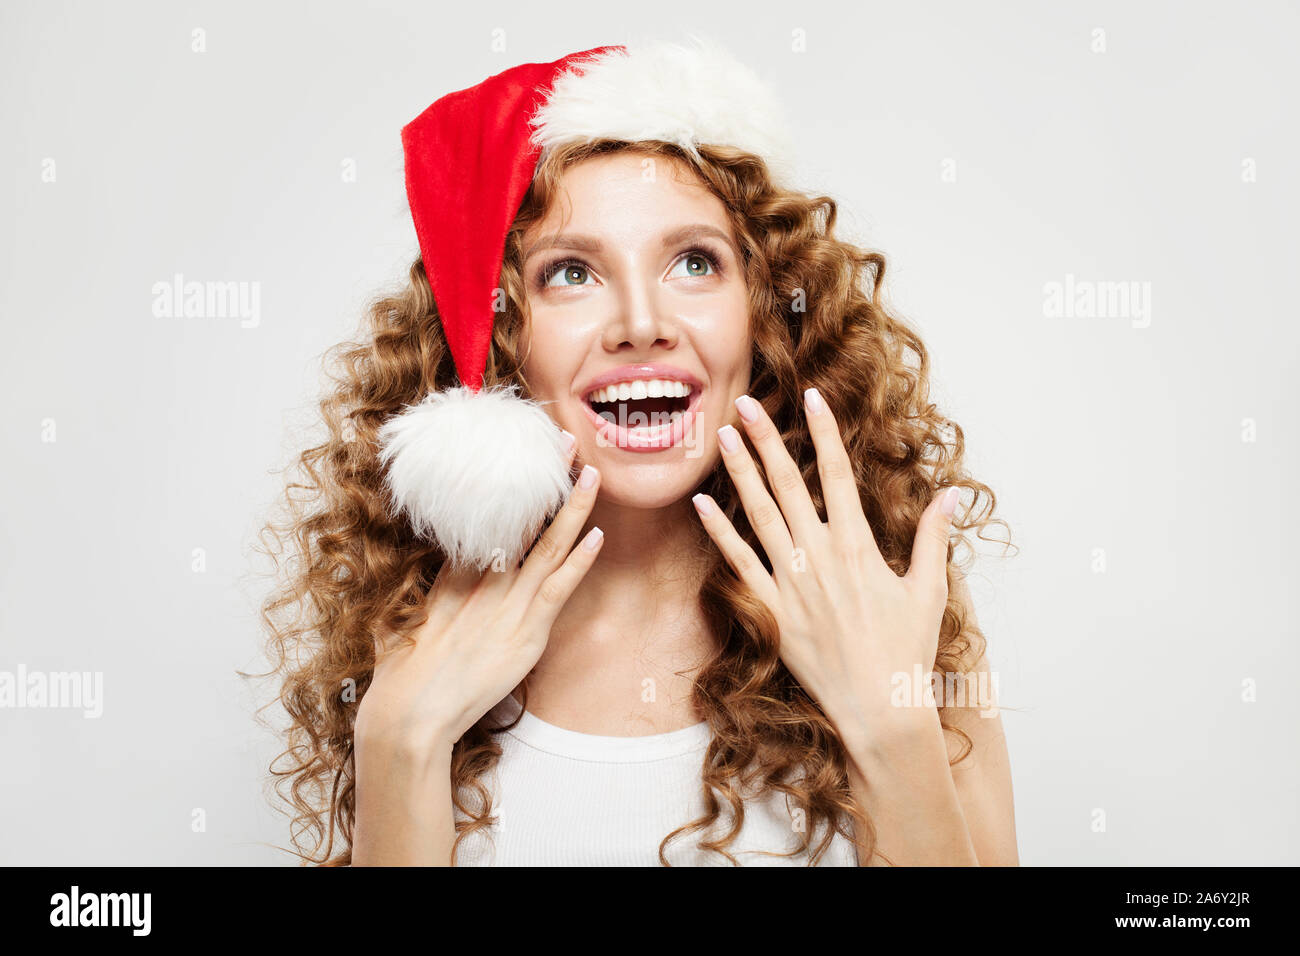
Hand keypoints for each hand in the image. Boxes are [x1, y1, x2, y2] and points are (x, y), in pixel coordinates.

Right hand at [356, 447, 604, 758]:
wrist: (410, 714)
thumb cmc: (403, 678)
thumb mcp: (407, 623)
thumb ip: (426, 597)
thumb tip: (434, 575)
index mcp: (454, 575)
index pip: (490, 521)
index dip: (515, 490)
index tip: (531, 459)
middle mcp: (483, 582)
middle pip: (522, 519)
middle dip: (547, 481)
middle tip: (563, 442)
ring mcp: (507, 605)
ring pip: (547, 546)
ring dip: (572, 508)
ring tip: (589, 473)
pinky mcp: (525, 633)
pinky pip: (558, 588)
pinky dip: (578, 561)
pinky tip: (596, 535)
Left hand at [691, 388, 959, 751]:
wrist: (879, 708)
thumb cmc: (907, 651)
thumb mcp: (929, 590)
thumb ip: (934, 539)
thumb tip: (950, 496)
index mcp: (859, 547)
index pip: (838, 475)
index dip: (824, 433)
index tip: (812, 397)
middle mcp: (820, 557)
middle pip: (788, 485)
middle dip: (766, 440)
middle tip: (745, 403)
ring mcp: (791, 583)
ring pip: (758, 515)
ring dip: (739, 472)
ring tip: (721, 436)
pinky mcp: (771, 610)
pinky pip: (739, 563)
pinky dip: (719, 531)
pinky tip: (701, 503)